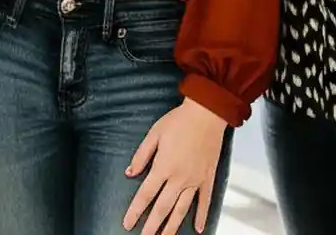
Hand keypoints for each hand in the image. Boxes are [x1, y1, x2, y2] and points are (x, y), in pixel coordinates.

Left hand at [123, 98, 226, 234]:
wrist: (207, 113)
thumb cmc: (180, 120)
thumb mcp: (154, 134)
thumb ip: (141, 155)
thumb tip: (130, 172)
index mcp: (163, 166)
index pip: (145, 195)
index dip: (135, 211)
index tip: (128, 223)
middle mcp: (179, 177)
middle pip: (163, 207)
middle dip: (152, 226)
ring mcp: (195, 179)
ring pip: (182, 209)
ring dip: (173, 226)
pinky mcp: (208, 177)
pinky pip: (205, 201)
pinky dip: (202, 216)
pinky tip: (198, 229)